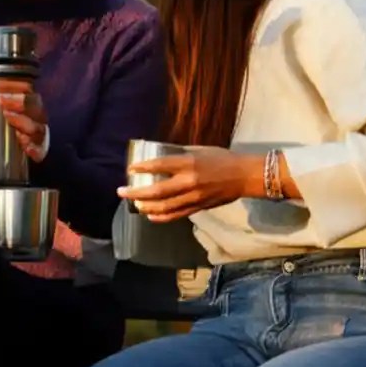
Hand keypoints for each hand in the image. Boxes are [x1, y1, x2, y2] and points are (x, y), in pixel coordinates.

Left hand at [0, 79, 49, 161]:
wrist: (8, 149)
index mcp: (26, 102)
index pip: (27, 91)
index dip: (16, 92)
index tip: (0, 96)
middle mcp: (36, 116)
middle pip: (36, 108)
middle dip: (22, 106)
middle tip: (5, 110)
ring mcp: (38, 133)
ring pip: (39, 128)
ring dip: (27, 127)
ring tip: (15, 130)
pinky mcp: (38, 150)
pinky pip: (41, 150)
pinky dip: (36, 149)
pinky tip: (27, 148)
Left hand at [118, 146, 262, 222]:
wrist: (243, 176)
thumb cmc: (222, 158)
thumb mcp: (200, 150)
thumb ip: (181, 154)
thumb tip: (161, 156)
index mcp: (189, 163)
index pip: (159, 166)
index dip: (142, 168)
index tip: (130, 169)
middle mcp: (189, 182)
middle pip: (156, 191)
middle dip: (135, 193)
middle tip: (121, 192)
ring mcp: (193, 197)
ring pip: (164, 207)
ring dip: (145, 206)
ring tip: (134, 204)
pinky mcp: (198, 207)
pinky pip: (176, 215)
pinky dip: (161, 217)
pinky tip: (150, 215)